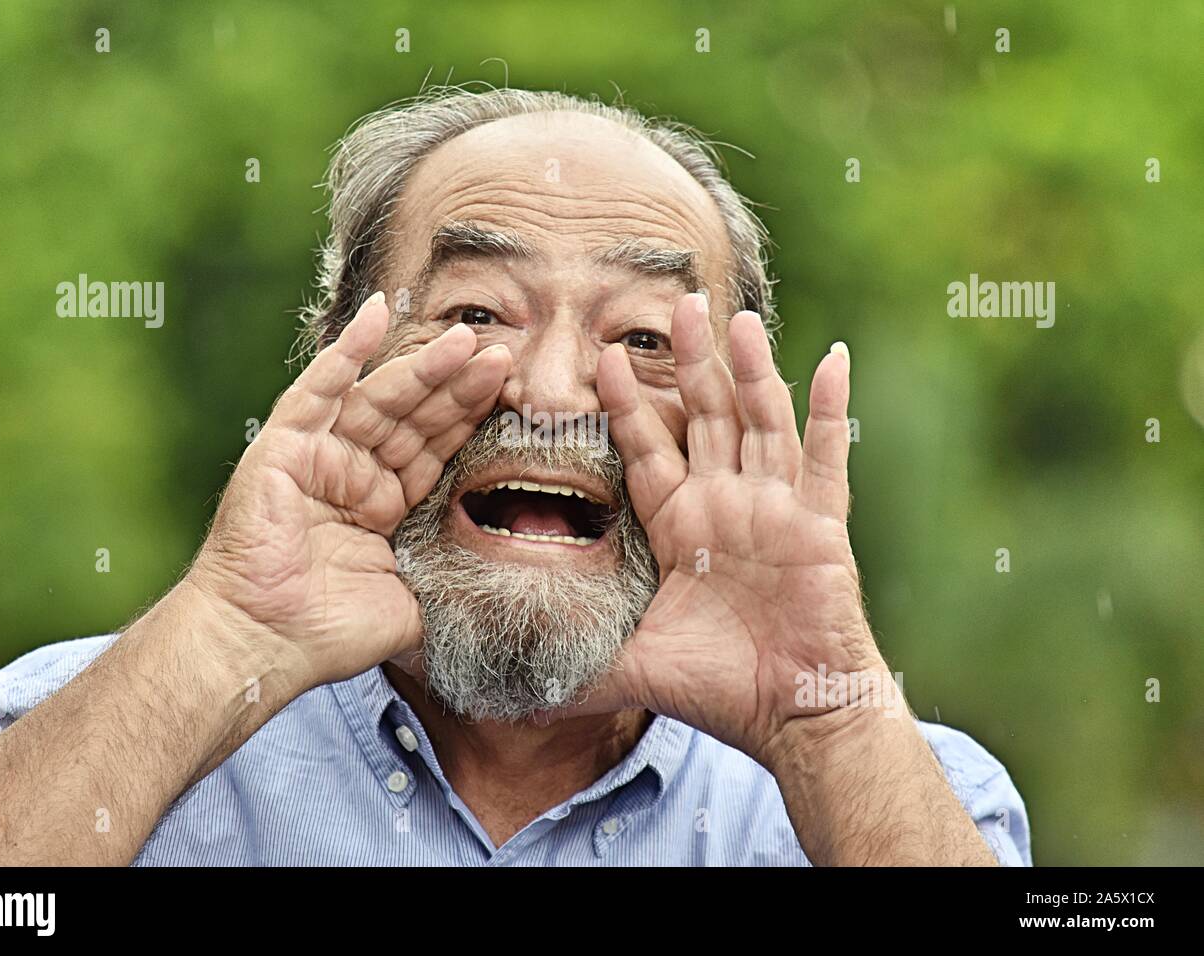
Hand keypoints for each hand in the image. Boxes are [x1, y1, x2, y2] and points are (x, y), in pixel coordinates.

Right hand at [186, 292, 510, 693]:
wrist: (264, 644)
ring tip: (467, 338)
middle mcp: (352, 474)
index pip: (436, 451)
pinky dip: (346, 351)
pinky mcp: (283, 447)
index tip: (513, 395)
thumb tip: (496, 578)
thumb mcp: (410, 602)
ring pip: (380, 398)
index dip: (472, 421)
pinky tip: (377, 315)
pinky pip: (318, 390)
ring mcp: (318, 457)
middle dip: (460, 387)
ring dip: (423, 367)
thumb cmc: (328, 633)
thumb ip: (445, 577)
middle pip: (416, 418)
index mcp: (382, 506)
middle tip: (505, 356)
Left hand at [555, 293, 889, 767]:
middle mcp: (725, 503)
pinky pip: (826, 456)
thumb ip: (574, 665)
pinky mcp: (818, 522)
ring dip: (748, 369)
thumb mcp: (630, 666)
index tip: (601, 358)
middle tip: (675, 304)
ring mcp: (774, 507)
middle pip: (705, 416)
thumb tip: (508, 697)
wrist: (790, 713)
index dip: (627, 404)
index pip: (648, 449)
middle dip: (688, 362)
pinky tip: (833, 357)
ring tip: (733, 316)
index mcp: (680, 524)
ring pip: (759, 420)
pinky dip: (831, 408)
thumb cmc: (716, 687)